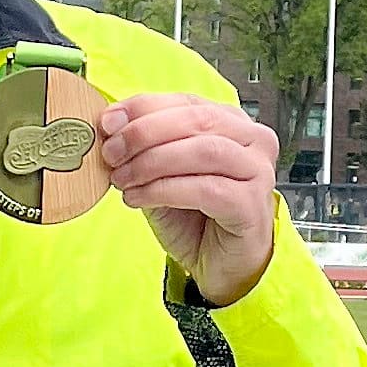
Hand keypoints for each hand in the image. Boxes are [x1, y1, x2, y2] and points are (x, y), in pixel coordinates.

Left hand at [99, 93, 279, 305]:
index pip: (184, 101)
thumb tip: (110, 124)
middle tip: (112, 153)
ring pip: (201, 150)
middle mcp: (252, 141)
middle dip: (144, 134)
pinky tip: (139, 197)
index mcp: (230, 123)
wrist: (221, 265)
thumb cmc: (197, 218)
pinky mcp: (251, 204)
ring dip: (152, 162)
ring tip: (123, 179)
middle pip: (195, 120)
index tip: (108, 122)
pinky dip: (164, 190)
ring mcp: (257, 171)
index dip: (143, 108)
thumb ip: (143, 148)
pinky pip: (204, 188)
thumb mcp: (161, 175)